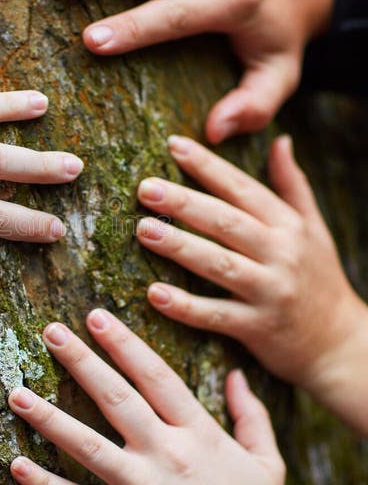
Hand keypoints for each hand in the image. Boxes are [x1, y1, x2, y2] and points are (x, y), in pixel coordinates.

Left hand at [8, 312, 338, 484]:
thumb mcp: (266, 460)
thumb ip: (251, 413)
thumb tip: (237, 374)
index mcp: (198, 432)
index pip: (155, 375)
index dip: (124, 343)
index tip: (95, 316)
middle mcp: (166, 454)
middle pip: (116, 398)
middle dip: (82, 360)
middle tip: (50, 331)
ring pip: (88, 446)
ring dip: (49, 418)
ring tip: (17, 394)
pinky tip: (17, 464)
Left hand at [137, 135, 367, 432]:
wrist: (341, 343)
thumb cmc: (319, 279)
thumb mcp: (313, 229)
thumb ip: (292, 185)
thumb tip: (281, 140)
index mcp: (288, 226)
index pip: (242, 188)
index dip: (207, 165)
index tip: (174, 144)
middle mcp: (281, 254)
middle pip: (226, 221)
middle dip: (184, 202)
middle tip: (146, 188)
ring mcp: (270, 291)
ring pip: (219, 264)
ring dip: (179, 246)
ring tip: (143, 230)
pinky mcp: (258, 328)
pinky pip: (216, 315)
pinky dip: (186, 306)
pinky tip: (155, 293)